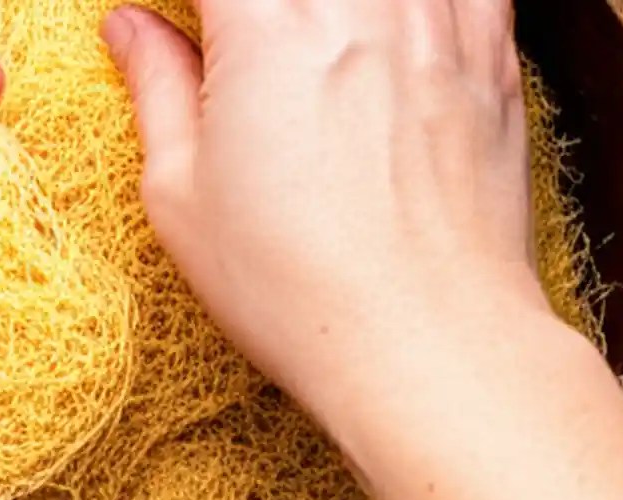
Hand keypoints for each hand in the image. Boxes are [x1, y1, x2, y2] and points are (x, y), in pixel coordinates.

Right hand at [102, 0, 547, 412]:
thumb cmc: (296, 286)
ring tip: (304, 53)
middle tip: (227, 47)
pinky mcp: (490, 58)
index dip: (179, 1)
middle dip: (248, 9)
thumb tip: (131, 30)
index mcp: (267, 27)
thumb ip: (156, 89)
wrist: (426, 342)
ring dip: (320, 11)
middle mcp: (359, 5)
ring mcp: (436, 22)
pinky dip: (416, 2)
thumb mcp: (182, 196)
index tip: (168, 22)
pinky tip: (382, 29)